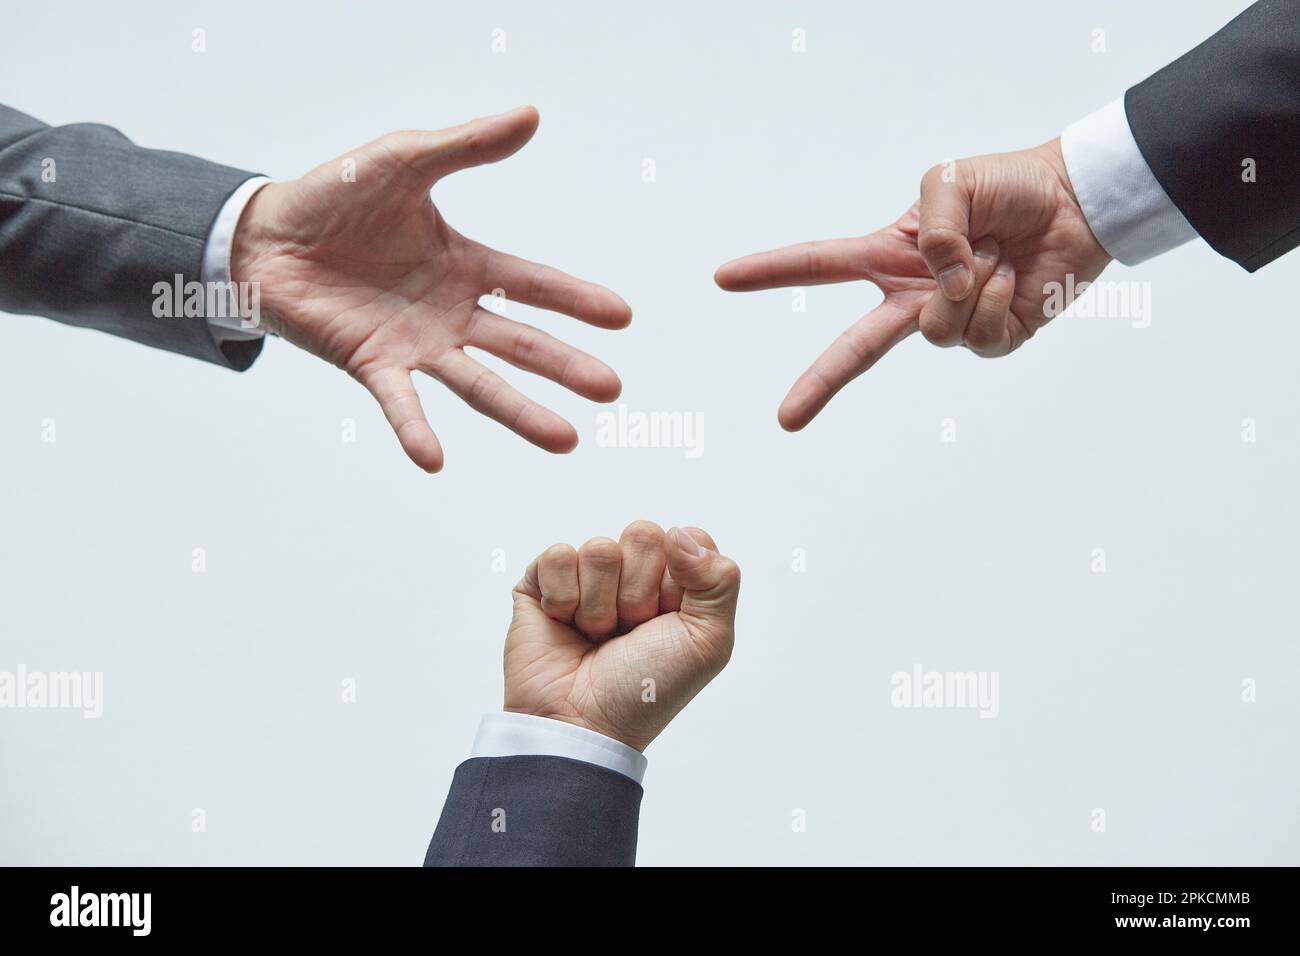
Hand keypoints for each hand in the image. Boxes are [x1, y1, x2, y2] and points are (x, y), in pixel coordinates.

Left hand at [230, 106, 630, 472]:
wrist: (265, 233)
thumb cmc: (336, 195)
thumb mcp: (405, 160)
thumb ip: (466, 146)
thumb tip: (531, 115)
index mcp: (466, 265)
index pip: (533, 285)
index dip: (576, 300)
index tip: (622, 316)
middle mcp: (451, 313)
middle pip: (520, 344)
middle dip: (565, 367)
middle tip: (611, 390)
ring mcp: (415, 344)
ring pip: (478, 383)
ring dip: (519, 412)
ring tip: (564, 439)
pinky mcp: (371, 363)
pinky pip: (399, 401)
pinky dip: (416, 430)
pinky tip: (434, 460)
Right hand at [505, 522, 740, 751]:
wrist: (586, 723)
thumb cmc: (647, 689)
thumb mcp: (708, 641)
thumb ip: (719, 580)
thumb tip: (681, 534)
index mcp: (676, 583)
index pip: (686, 539)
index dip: (677, 581)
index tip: (667, 621)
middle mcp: (633, 573)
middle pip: (643, 535)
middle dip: (637, 593)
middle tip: (629, 632)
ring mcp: (588, 576)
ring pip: (599, 549)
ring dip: (599, 605)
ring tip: (597, 636)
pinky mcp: (544, 581)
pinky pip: (558, 556)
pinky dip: (564, 600)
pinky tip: (566, 626)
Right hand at [714, 138, 1111, 430]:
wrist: (1077, 202)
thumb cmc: (1008, 186)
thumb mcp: (950, 182)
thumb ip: (932, 231)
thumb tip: (936, 288)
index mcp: (890, 256)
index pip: (818, 267)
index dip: (770, 272)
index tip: (723, 278)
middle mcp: (913, 296)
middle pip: (854, 348)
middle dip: (818, 383)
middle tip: (785, 419)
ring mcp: (951, 321)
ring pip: (934, 331)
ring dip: (966, 283)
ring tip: (991, 253)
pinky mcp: (992, 338)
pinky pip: (979, 334)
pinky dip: (1000, 297)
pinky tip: (1014, 275)